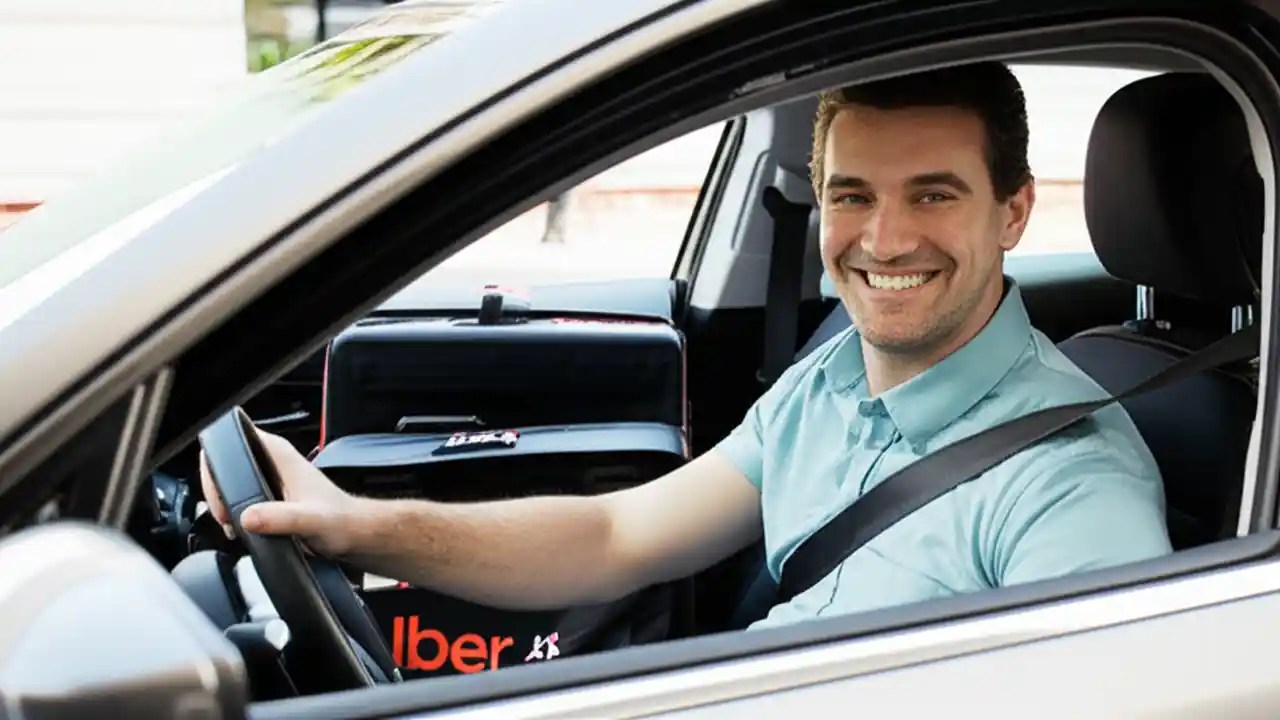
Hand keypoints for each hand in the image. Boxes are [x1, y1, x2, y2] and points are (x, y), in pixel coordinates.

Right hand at [200, 427, 361, 556]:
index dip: (217, 464)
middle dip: (217, 491)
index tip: (220, 494)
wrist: (354, 533)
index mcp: (280, 454)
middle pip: (226, 462)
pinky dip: (234, 513)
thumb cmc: (341, 521)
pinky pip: (240, 498)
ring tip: (232, 525)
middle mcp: (273, 461)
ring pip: (231, 481)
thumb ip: (280, 518)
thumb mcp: (309, 520)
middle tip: (224, 516)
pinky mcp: (271, 495)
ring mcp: (271, 477)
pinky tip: (241, 529)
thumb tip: (249, 517)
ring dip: (224, 504)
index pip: (234, 438)